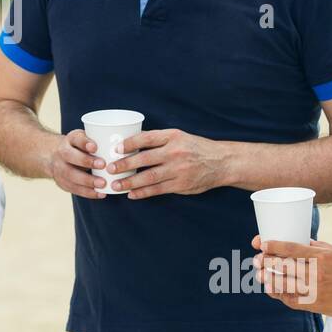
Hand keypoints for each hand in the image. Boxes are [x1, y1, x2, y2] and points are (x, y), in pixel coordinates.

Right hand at [47, 129, 106, 199]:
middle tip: (102, 165)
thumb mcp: (85, 139)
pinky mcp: (62, 182)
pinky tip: (100, 193)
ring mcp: (59, 168)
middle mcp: (62, 152)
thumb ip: (98, 141)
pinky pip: (74, 188)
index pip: (76, 139)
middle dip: (86, 161)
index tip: (95, 147)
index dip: (84, 143)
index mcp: (70, 139)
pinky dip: (88, 192)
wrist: (56, 157)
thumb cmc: (79, 147)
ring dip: (88, 180)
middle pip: (70, 156)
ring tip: (103, 183)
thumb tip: (121, 145)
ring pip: (71, 175)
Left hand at [106, 128, 228, 197]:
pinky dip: (143, 192)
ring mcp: (178, 170)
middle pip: (144, 159)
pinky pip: (158, 189)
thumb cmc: (195, 147)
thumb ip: (158, 139)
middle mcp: (175, 152)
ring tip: (116, 185)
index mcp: (173, 137)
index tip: (116, 149)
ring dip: (130, 182)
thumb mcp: (179, 136)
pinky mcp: (181, 184)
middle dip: (124, 165)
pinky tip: (132, 194)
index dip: (130, 143)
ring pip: (149, 177)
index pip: (147, 138)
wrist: (221, 162)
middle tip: (110, 169)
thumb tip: (131, 141)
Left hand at [251, 235, 331, 317]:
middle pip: (283, 266)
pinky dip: (278, 294)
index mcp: (321, 257)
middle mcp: (316, 273)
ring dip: (268, 278)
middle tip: (257, 260)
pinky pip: (290, 299)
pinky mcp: (314, 304)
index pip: (291, 249)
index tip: (262, 244)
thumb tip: (294, 239)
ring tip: (260, 274)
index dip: (273, 246)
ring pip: (283, 283)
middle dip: (266, 262)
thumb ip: (313, 246)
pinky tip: (271, 288)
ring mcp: (314, 290)